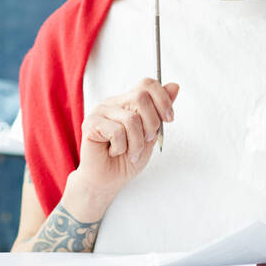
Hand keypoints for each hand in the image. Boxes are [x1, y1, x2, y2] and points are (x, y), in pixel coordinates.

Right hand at [72, 77, 179, 199]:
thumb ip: (160, 111)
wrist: (108, 181)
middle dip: (151, 124)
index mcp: (127, 102)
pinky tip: (114, 152)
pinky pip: (117, 131)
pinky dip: (121, 148)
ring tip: (130, 152)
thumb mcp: (151, 135)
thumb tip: (174, 86)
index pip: (147, 84)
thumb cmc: (127, 159)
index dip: (162, 99)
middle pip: (141, 97)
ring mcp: (100, 111)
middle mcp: (113, 102)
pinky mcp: (91, 123)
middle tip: (146, 141)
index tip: (169, 119)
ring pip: (131, 119)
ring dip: (136, 143)